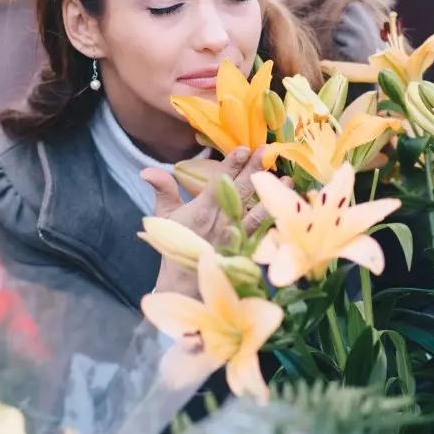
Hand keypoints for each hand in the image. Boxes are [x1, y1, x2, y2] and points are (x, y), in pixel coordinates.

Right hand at [141, 146, 281, 296]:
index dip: (230, 166)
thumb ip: (163, 190)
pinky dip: (274, 222)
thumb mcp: (164, 217)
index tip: (243, 148)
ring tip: (286, 180)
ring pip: (256, 213)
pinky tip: (286, 209)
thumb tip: (146, 170)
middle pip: (240, 193)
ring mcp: (235, 238)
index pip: (217, 184)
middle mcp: (219, 223)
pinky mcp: (245, 251)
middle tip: (267, 150)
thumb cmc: (175, 244)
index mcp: (200, 212)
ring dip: (271, 196)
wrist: (184, 285)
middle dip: (254, 170)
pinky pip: (263, 235)